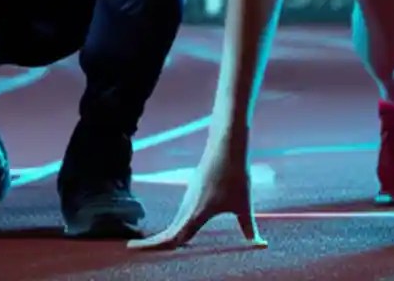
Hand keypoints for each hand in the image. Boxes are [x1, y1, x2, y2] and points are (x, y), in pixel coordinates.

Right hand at [127, 141, 265, 250]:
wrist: (226, 145)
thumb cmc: (235, 174)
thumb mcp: (244, 203)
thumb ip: (248, 226)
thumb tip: (259, 244)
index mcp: (196, 213)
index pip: (172, 237)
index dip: (154, 246)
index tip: (135, 249)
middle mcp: (188, 206)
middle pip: (169, 232)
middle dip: (153, 243)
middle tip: (133, 249)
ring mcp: (189, 197)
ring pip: (175, 222)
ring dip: (166, 235)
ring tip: (152, 246)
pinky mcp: (193, 190)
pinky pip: (181, 213)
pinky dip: (176, 224)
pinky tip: (179, 228)